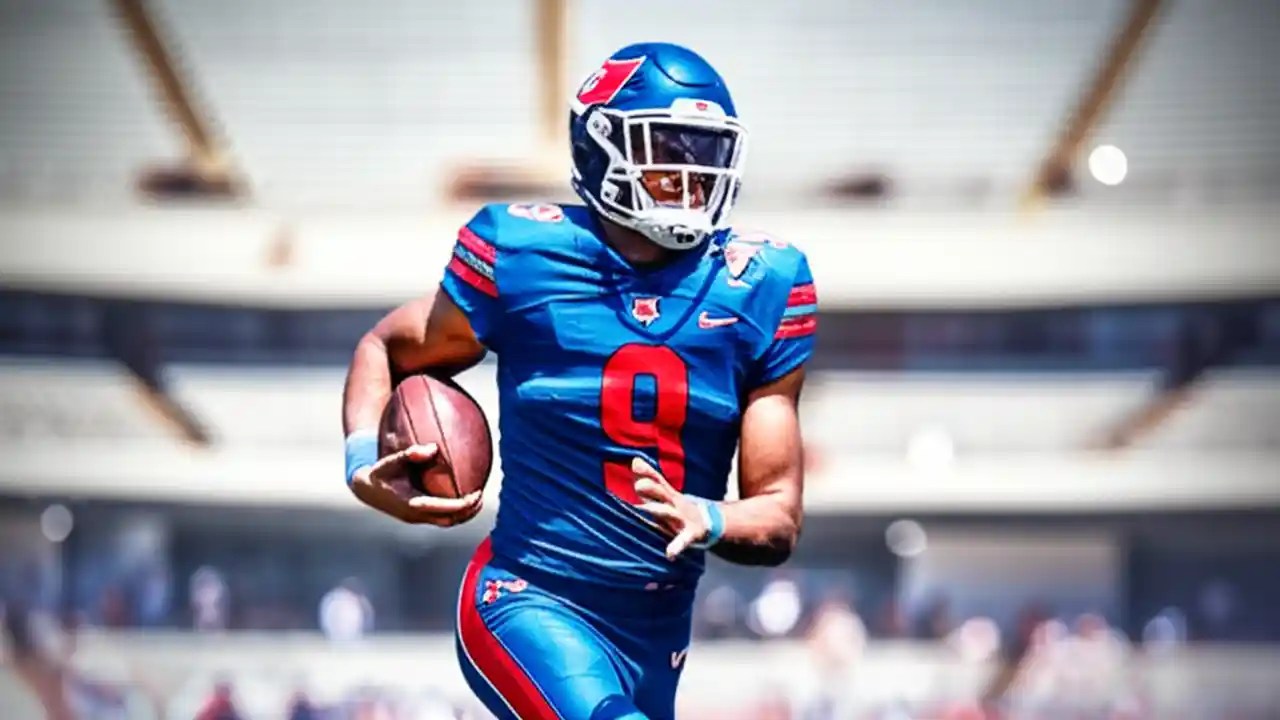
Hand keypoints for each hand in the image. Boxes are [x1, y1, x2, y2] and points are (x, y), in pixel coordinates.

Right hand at [349, 443, 482, 525]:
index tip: (477, 493)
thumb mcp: (392, 461)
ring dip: (463, 515)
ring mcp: (417, 519)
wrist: (366, 490)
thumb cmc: (381, 472)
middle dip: (468, 512)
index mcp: (412, 504)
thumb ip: (411, 454)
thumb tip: (433, 448)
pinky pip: (441, 519)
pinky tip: (464, 500)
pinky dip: (454, 513)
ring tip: (477, 501)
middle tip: (481, 497)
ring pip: (447, 523)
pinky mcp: (418, 517)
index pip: (444, 509)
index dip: (463, 504)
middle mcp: (416, 516)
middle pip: (450, 521)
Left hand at [631, 457, 710, 559]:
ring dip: (658, 510)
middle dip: (652, 488)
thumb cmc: (678, 507)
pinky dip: (676, 546)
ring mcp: (682, 518)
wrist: (708, 521)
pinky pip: (683, 540)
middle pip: (663, 492)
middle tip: (638, 485)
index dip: (648, 472)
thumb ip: (650, 477)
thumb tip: (635, 460)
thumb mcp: (665, 492)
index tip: (636, 465)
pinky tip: (670, 553)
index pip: (658, 480)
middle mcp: (675, 503)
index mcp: (669, 494)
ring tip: (645, 508)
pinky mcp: (689, 533)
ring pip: (669, 512)